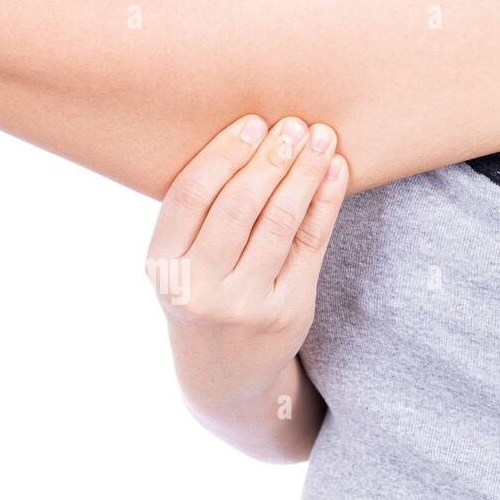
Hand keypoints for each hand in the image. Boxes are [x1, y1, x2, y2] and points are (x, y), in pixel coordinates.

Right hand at [145, 114, 348, 422]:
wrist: (224, 376)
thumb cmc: (202, 297)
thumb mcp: (179, 264)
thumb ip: (197, 215)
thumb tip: (248, 134)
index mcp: (164, 269)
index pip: (191, 197)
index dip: (223, 154)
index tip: (252, 123)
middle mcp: (200, 291)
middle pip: (238, 206)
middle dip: (269, 158)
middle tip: (291, 123)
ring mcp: (247, 304)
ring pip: (280, 222)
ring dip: (303, 172)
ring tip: (320, 137)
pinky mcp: (289, 311)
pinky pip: (312, 244)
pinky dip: (325, 202)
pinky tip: (335, 171)